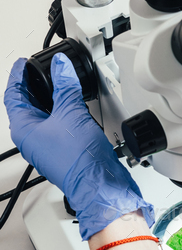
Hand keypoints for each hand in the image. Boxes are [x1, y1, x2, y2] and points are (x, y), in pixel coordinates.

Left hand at [3, 54, 153, 240]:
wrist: (100, 184)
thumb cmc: (79, 160)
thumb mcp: (71, 112)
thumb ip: (65, 85)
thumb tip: (61, 66)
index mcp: (23, 130)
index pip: (12, 96)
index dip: (18, 76)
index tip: (22, 64)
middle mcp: (31, 140)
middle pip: (26, 106)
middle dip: (33, 86)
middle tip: (38, 71)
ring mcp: (46, 146)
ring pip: (42, 116)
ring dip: (49, 99)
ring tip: (57, 84)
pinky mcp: (62, 151)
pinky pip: (57, 126)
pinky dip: (61, 112)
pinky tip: (73, 106)